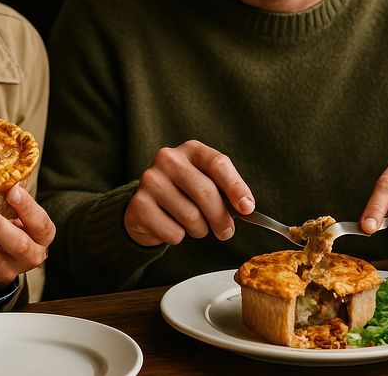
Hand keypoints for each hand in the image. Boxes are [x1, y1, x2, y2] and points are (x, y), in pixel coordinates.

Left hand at [0, 183, 55, 287]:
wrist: (4, 254)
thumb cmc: (14, 222)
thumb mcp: (21, 211)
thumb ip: (13, 196)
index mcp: (43, 236)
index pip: (39, 223)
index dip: (26, 208)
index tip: (12, 190)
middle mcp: (31, 256)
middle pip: (17, 245)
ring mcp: (8, 270)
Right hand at [123, 140, 253, 246]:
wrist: (146, 206)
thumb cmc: (184, 194)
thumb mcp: (204, 182)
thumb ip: (224, 191)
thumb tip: (246, 207)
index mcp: (191, 150)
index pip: (218, 163)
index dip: (236, 187)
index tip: (248, 207)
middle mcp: (168, 159)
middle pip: (206, 192)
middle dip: (221, 218)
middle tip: (226, 232)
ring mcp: (150, 180)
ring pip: (191, 217)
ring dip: (199, 230)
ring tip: (193, 225)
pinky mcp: (139, 204)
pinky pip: (173, 232)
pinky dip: (179, 237)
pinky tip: (172, 227)